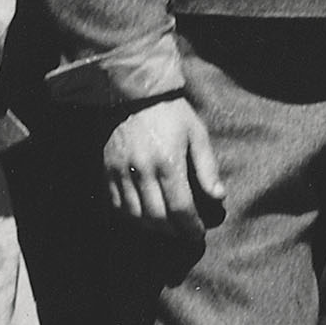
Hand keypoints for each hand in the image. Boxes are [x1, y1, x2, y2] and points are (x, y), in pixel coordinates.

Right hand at [100, 97, 228, 232]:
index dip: (191, 227)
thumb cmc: (171, 112)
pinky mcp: (107, 170)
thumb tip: (218, 197)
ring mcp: (121, 171)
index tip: (198, 233)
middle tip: (183, 232)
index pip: (181, 209)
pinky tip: (142, 216)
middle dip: (173, 231)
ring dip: (151, 228)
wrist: (134, 91)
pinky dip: (130, 217)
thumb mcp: (196, 134)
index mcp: (168, 162)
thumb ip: (207, 167)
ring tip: (165, 226)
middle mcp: (142, 170)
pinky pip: (115, 205)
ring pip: (134, 215)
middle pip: (157, 218)